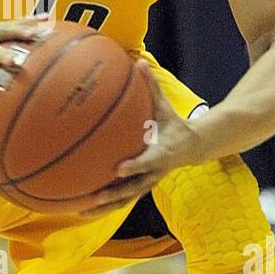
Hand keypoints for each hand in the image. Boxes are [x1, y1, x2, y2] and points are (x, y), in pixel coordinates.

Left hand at [77, 60, 201, 215]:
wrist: (193, 147)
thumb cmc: (173, 124)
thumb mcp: (165, 106)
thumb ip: (152, 86)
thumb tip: (139, 61)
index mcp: (162, 154)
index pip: (148, 162)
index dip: (135, 166)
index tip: (118, 168)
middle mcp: (154, 173)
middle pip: (134, 189)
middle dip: (115, 194)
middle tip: (95, 196)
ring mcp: (147, 183)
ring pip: (125, 200)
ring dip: (104, 207)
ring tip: (81, 212)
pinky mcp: (140, 188)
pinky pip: (121, 200)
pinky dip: (103, 205)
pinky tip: (81, 208)